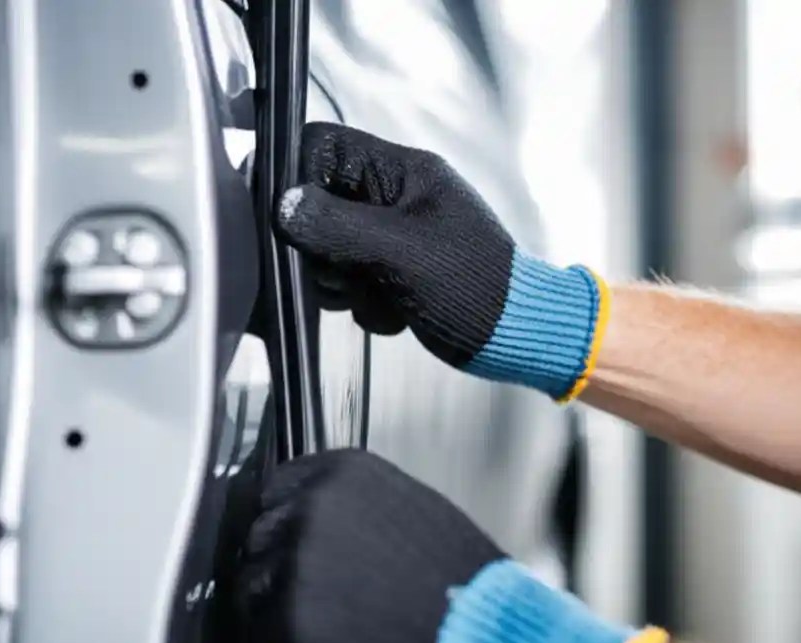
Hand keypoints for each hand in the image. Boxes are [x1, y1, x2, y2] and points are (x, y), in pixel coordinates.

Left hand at [236, 449, 503, 642]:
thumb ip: (352, 505)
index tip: (289, 540)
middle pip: (259, 536)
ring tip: (332, 626)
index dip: (283, 520)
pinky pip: (266, 638)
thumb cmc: (462, 580)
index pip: (276, 486)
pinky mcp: (289, 619)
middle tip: (317, 595)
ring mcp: (297, 563)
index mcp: (343, 473)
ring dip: (279, 610)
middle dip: (278, 566)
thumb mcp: (410, 509)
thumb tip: (312, 516)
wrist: (481, 637)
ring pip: (254, 587)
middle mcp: (312, 508)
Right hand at [277, 122, 605, 399]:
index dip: (295, 178)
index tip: (289, 221)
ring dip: (340, 279)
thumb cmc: (473, 285)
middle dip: (320, 245)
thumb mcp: (399, 251)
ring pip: (327, 246)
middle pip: (316, 202)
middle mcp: (391, 196)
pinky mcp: (390, 271)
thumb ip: (339, 225)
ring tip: (376, 293)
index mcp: (399, 171)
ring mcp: (390, 234)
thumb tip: (284, 205)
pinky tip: (391, 310)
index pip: (322, 147)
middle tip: (345, 271)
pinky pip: (348, 279)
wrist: (516, 336)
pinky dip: (360, 301)